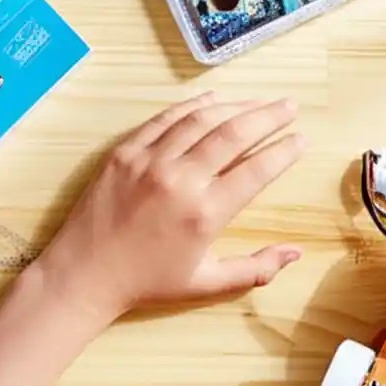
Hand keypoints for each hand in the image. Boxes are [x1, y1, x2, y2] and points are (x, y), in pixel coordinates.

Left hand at [39, 92, 306, 322]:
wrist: (84, 274)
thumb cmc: (148, 283)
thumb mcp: (207, 283)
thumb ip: (256, 268)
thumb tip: (296, 253)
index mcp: (205, 213)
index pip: (257, 170)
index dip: (284, 151)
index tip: (301, 139)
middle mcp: (181, 180)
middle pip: (234, 134)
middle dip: (268, 116)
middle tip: (290, 106)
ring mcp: (150, 161)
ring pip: (201, 120)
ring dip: (236, 107)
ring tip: (259, 102)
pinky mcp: (125, 152)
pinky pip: (165, 120)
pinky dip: (192, 107)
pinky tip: (213, 101)